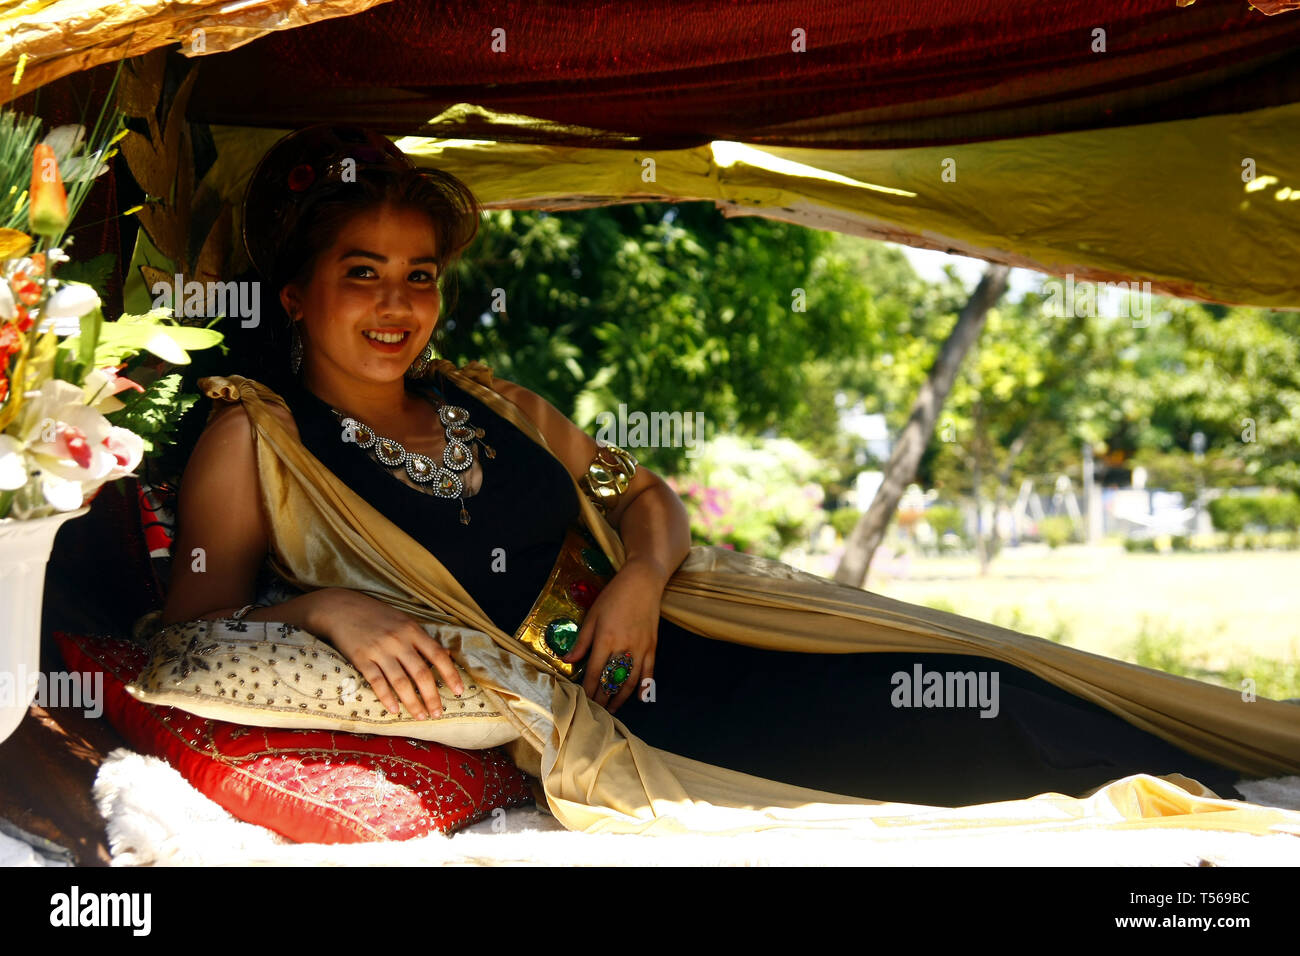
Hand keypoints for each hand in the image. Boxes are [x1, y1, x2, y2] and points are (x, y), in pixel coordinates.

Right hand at [305, 587, 463, 718]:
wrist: (341, 608)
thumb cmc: (376, 616)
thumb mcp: (404, 621)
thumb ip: (423, 639)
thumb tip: (446, 654)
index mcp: (413, 630)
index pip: (438, 655)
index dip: (450, 675)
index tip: (459, 691)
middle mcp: (399, 641)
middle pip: (421, 673)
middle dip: (432, 696)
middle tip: (438, 714)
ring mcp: (380, 650)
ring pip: (401, 682)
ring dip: (412, 702)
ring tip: (420, 717)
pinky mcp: (361, 658)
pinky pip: (377, 682)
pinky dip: (386, 697)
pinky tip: (394, 710)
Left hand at [562, 558, 663, 714]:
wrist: (642, 582)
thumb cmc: (614, 596)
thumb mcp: (592, 615)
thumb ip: (582, 641)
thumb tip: (568, 660)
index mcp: (605, 639)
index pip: (594, 672)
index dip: (588, 689)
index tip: (583, 701)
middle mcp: (623, 648)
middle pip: (611, 680)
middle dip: (602, 698)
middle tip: (595, 710)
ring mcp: (640, 649)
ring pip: (630, 681)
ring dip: (620, 697)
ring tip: (612, 708)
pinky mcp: (652, 647)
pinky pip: (649, 672)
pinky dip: (644, 687)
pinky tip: (639, 698)